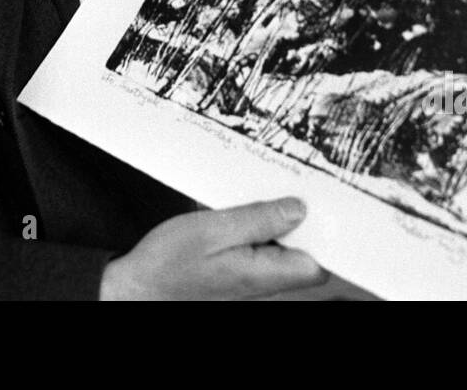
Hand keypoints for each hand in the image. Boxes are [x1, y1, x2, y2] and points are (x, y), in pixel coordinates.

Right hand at [99, 197, 327, 299]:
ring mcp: (253, 276)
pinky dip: (260, 222)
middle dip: (304, 215)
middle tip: (296, 179)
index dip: (329, 231)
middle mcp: (266, 280)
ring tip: (270, 184)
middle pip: (306, 247)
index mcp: (266, 274)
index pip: (321, 260)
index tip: (328, 198)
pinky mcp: (240, 269)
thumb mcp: (213, 230)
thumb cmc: (168, 265)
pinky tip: (247, 202)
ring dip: (279, 215)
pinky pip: (263, 243)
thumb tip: (299, 209)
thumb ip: (259, 220)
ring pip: (284, 243)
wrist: (137, 289)